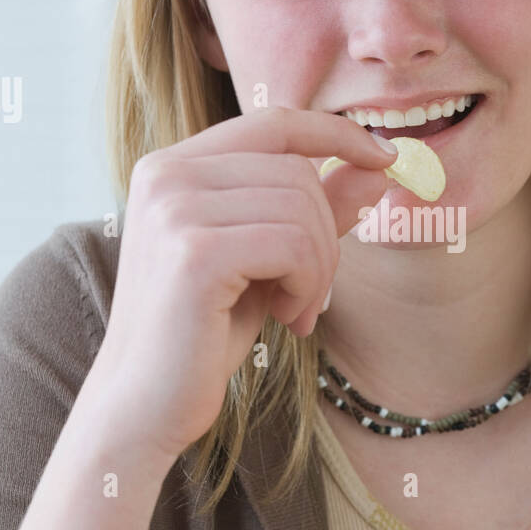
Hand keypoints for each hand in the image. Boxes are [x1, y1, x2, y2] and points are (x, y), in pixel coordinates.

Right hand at [91, 107, 394, 460]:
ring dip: (318, 269)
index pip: (274, 123)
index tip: (386, 158)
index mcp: (173, 166)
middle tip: (313, 296)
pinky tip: (285, 317)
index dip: (337, 133)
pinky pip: (294, 245)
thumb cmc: (203, 335)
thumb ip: (313, 211)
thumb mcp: (267, 262)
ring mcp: (174, 209)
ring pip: (302, 208)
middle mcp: (165, 174)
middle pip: (298, 171)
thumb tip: (376, 170)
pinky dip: (307, 284)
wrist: (144, 406)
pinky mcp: (193, 252)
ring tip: (295, 310)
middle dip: (327, 235)